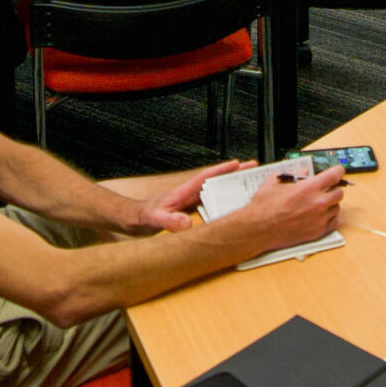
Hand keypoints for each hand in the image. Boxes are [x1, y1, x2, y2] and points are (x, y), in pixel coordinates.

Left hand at [125, 160, 244, 234]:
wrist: (132, 222)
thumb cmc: (141, 218)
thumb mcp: (154, 219)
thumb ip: (169, 221)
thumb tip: (186, 223)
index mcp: (182, 192)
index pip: (205, 177)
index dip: (222, 169)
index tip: (238, 163)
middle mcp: (188, 195)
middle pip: (216, 181)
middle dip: (235, 173)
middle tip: (253, 168)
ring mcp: (189, 203)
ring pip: (216, 192)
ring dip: (231, 187)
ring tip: (250, 184)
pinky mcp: (189, 211)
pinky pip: (211, 204)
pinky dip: (224, 202)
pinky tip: (233, 206)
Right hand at [228, 165, 346, 250]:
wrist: (258, 229)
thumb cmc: (264, 206)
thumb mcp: (275, 181)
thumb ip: (293, 173)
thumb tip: (303, 171)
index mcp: (309, 188)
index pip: (335, 175)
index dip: (337, 171)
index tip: (336, 172)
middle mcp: (318, 203)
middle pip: (340, 192)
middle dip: (332, 188)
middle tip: (324, 189)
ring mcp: (319, 219)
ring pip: (337, 207)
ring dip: (330, 204)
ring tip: (318, 204)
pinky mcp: (318, 232)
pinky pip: (334, 222)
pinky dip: (330, 218)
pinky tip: (320, 216)